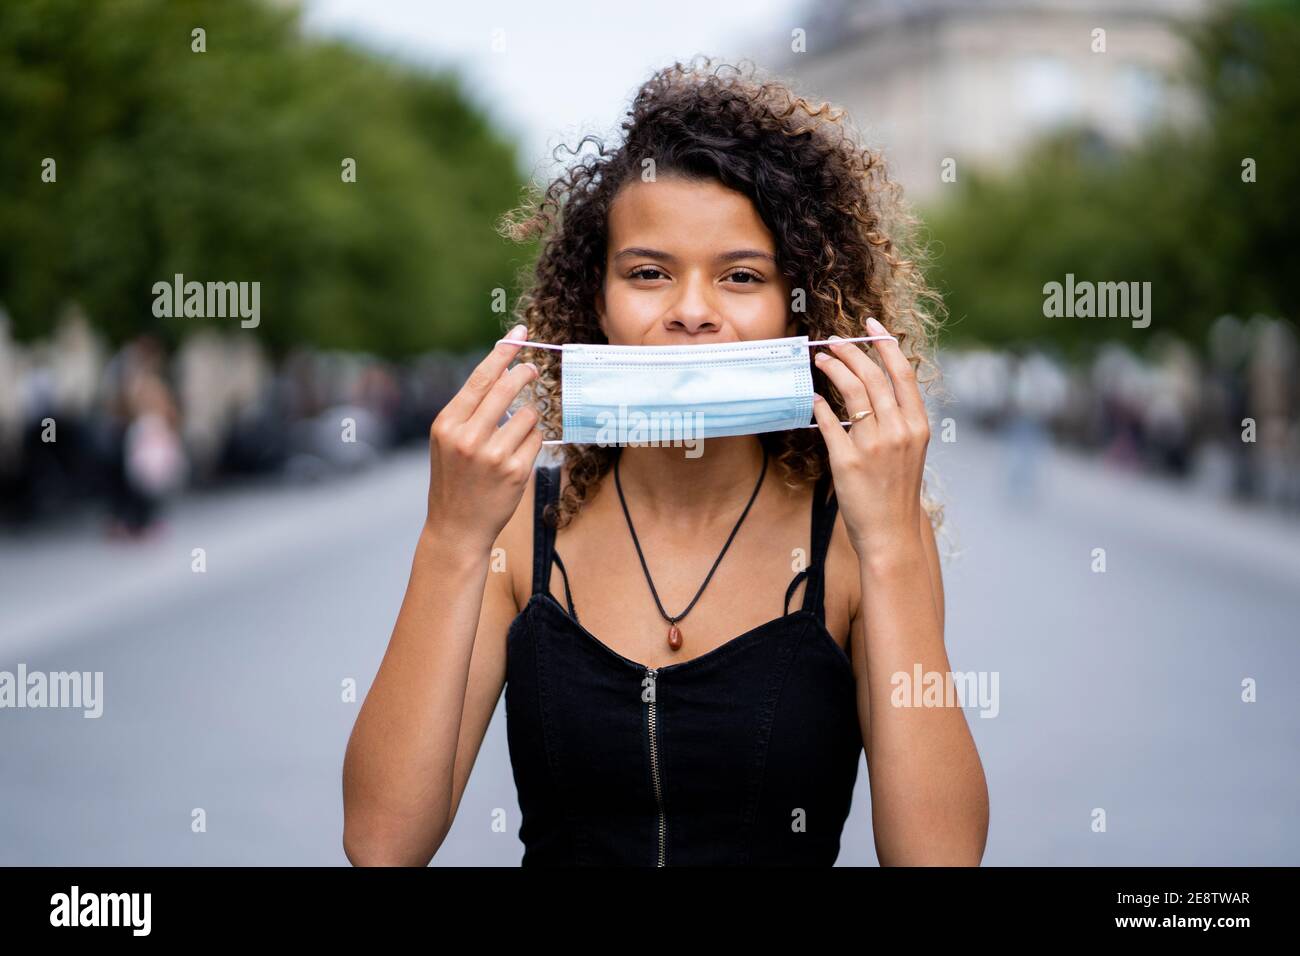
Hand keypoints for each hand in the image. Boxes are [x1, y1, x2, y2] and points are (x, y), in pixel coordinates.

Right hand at [424, 323, 542, 553]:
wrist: (456, 527)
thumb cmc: (454, 480)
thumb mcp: (447, 441)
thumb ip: (469, 410)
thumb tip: (502, 372)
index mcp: (447, 424)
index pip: (481, 378)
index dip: (503, 353)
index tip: (520, 334)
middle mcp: (468, 437)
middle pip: (507, 388)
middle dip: (525, 374)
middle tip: (533, 369)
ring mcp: (492, 455)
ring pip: (528, 414)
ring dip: (528, 418)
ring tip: (512, 436)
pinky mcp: (515, 471)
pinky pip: (536, 440)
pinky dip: (533, 441)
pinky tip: (518, 455)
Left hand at [809, 316, 930, 558]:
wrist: (891, 531)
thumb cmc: (898, 489)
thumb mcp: (910, 449)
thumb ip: (899, 418)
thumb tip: (875, 386)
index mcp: (917, 425)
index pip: (902, 373)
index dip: (885, 345)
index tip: (871, 326)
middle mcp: (899, 431)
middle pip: (872, 376)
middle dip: (850, 352)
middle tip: (831, 341)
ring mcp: (874, 446)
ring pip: (851, 392)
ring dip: (833, 370)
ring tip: (821, 360)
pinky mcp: (848, 461)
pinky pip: (830, 424)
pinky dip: (821, 406)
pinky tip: (814, 397)